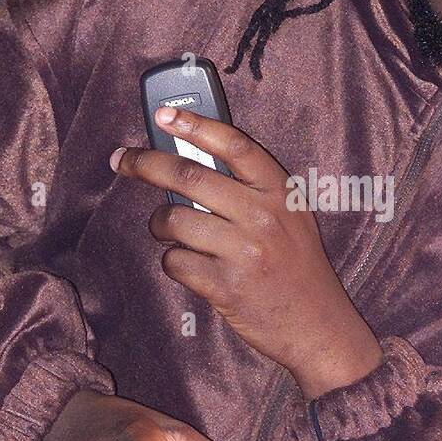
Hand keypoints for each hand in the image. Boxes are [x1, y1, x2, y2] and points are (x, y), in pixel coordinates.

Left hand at [110, 107, 382, 398]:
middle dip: (145, 164)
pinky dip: (173, 261)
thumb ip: (252, 188)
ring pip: (173, 221)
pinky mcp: (224, 286)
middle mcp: (262, 217)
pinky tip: (191, 266)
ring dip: (160, 224)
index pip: (234, 145)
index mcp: (281, 192)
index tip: (164, 114)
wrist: (318, 326)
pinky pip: (174, 262)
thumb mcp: (290, 216)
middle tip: (123, 162)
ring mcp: (243, 252)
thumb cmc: (298, 267)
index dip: (195, 125)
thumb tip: (190, 156)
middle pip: (189, 175)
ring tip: (169, 231)